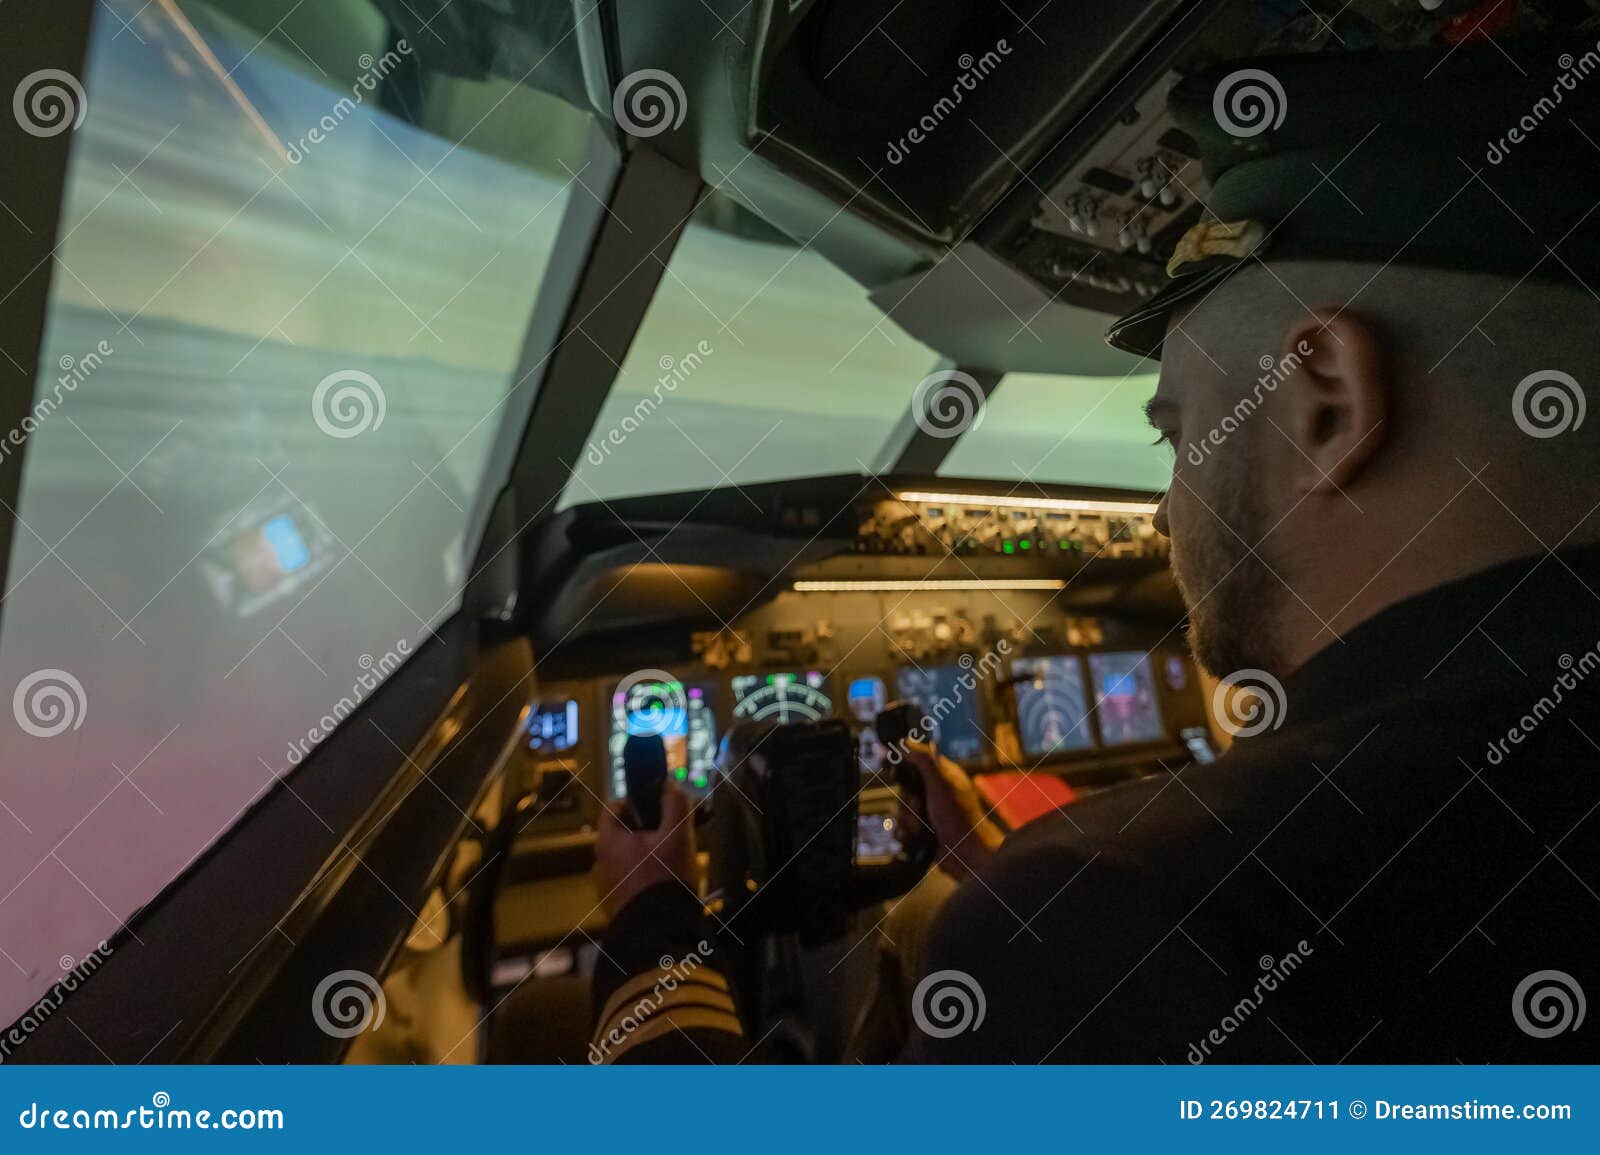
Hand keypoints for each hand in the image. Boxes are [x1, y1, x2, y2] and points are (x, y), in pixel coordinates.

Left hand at [594, 784, 697, 915]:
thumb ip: (675, 804)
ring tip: (671, 866)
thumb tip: (669, 786)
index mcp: (608, 841)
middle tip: (672, 838)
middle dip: (647, 831)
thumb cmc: (666, 879)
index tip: (660, 808)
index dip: (638, 800)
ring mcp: (605, 887)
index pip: (614, 806)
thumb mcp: (677, 835)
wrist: (659, 932)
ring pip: (626, 858)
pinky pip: (628, 881)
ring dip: (646, 856)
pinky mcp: (614, 906)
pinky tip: (663, 886)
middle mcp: (599, 862)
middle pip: (622, 833)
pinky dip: (643, 878)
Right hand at [898, 740, 1004, 878]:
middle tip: (921, 809)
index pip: (915, 761)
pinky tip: (914, 838)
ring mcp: (929, 812)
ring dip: (907, 821)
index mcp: (942, 775)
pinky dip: (905, 834)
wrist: (967, 857)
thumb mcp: (940, 784)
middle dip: (907, 802)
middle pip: (903, 789)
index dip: (900, 764)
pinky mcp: (924, 831)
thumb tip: (905, 741)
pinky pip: (902, 828)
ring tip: (921, 828)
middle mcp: (935, 792)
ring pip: (901, 810)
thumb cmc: (960, 818)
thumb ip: (923, 761)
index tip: (888, 765)